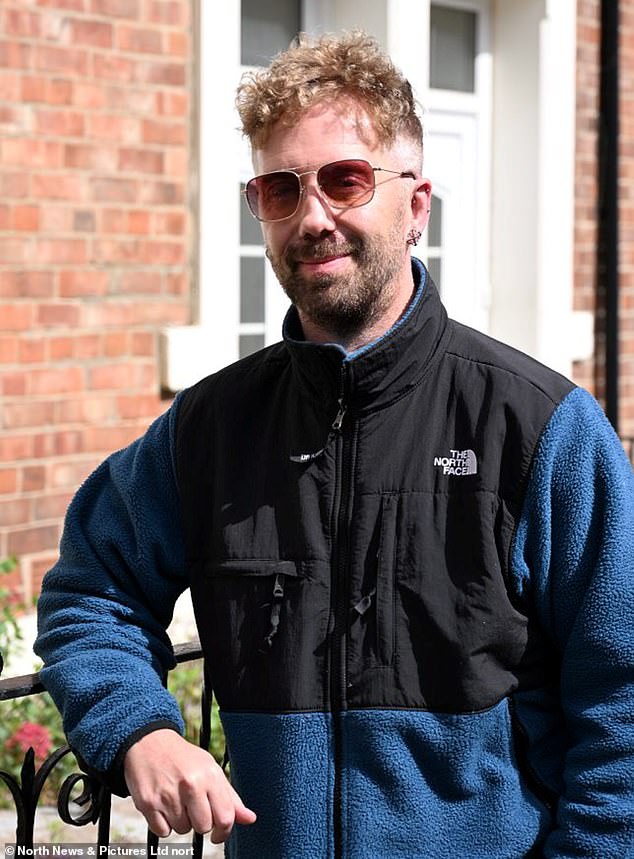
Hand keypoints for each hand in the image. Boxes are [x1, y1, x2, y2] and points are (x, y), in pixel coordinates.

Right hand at [123, 729, 256, 842]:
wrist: (149, 743)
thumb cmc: (183, 757)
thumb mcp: (210, 769)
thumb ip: (230, 797)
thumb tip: (249, 818)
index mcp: (209, 776)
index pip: (225, 818)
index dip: (224, 831)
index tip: (218, 833)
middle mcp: (190, 785)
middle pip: (204, 827)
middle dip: (200, 823)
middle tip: (193, 807)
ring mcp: (168, 795)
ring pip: (182, 830)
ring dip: (181, 821)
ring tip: (177, 800)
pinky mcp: (149, 804)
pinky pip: (163, 832)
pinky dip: (164, 824)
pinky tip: (164, 804)